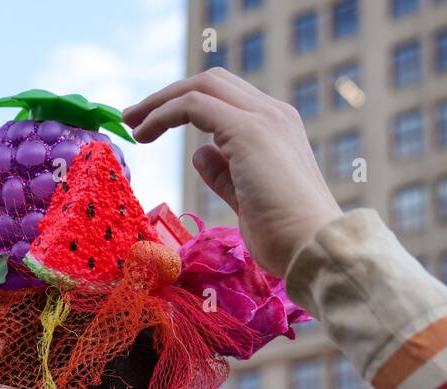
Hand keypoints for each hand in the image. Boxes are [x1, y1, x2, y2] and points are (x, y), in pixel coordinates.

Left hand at [123, 68, 342, 276]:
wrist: (314, 247)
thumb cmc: (285, 236)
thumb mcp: (246, 199)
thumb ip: (225, 173)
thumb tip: (200, 153)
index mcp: (277, 128)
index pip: (226, 99)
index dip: (185, 106)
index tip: (151, 127)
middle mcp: (273, 114)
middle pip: (212, 83)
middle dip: (168, 95)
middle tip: (133, 119)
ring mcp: (263, 118)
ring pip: (202, 87)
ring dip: (159, 101)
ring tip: (131, 124)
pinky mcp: (247, 130)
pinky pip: (194, 105)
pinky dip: (163, 113)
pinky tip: (144, 133)